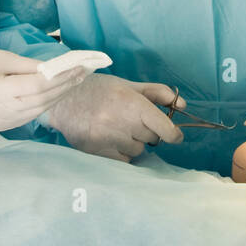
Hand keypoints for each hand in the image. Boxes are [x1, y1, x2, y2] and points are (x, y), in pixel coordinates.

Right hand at [0, 49, 87, 130]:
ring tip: (74, 81)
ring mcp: (1, 122)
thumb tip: (55, 69)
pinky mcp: (3, 126)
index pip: (36, 86)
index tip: (77, 67)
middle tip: (82, 73)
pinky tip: (57, 92)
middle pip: (40, 100)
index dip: (60, 77)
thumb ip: (29, 66)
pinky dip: (45, 103)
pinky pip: (30, 115)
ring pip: (38, 110)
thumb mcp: (1, 58)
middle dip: (64, 86)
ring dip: (58, 96)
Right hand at [39, 74, 184, 161]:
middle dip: (148, 132)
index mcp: (131, 103)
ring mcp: (108, 140)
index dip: (173, 133)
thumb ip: (157, 93)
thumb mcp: (128, 85)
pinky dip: (121, 153)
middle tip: (132, 121)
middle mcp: (121, 123)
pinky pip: (123, 161)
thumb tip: (182, 104)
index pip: (163, 127)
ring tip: (117, 129)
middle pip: (151, 138)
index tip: (176, 135)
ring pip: (137, 151)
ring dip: (133, 143)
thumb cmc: (99, 90)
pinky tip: (109, 139)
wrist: (63, 100)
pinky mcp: (97, 153)